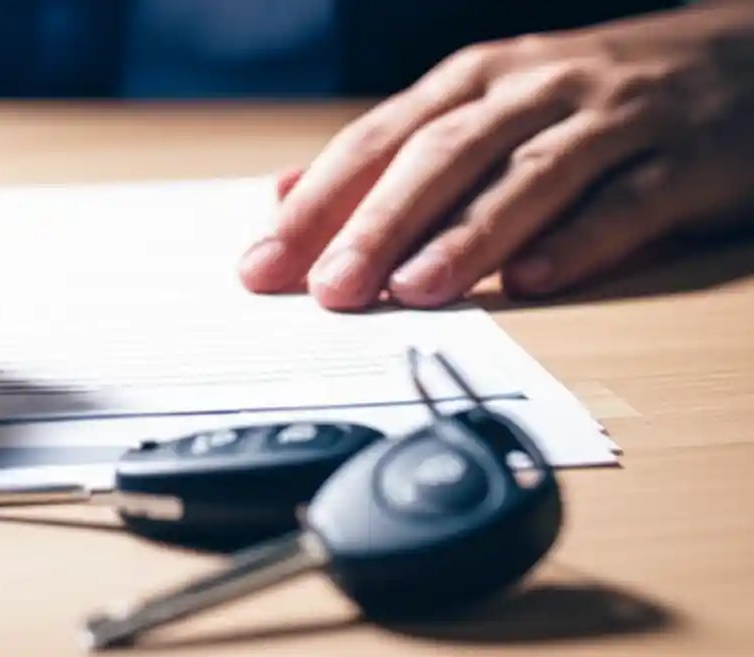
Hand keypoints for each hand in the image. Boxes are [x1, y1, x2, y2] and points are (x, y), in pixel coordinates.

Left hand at [241, 3, 753, 307]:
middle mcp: (534, 90)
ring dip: (468, 236)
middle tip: (327, 289)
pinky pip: (628, 202)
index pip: (378, 142)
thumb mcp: (485, 105)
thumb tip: (288, 194)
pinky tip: (538, 282)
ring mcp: (612, 120)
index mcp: (475, 80)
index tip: (262, 265)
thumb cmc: (590, 96)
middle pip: (442, 156)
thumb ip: (392, 152)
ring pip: (529, 176)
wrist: (743, 52)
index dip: (316, 205)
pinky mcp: (685, 158)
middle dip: (377, 224)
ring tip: (413, 291)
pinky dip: (582, 240)